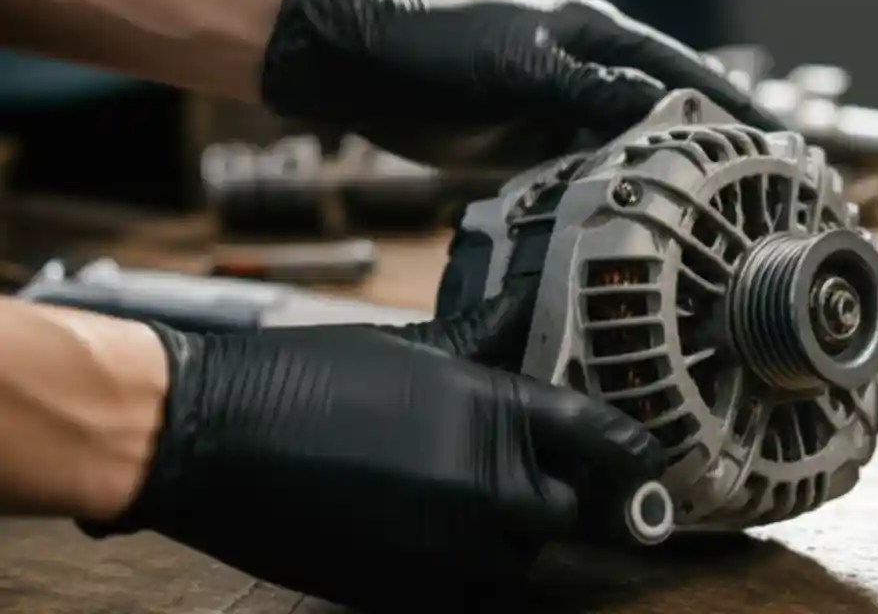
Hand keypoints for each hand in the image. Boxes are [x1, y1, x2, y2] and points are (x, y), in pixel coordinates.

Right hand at [77, 289, 664, 609]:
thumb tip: (522, 310)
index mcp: (486, 408)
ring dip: (511, 543)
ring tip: (474, 513)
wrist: (208, 435)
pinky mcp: (402, 589)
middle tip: (538, 488)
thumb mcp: (401, 348)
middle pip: (565, 511)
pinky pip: (467, 597)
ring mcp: (444, 544)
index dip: (632, 452)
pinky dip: (466, 578)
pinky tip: (435, 543)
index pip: (594, 435)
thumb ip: (476, 342)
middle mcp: (481, 481)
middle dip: (559, 501)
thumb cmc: (298, 378)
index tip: (650, 464)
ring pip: (519, 563)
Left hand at [259, 0, 783, 165]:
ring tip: (697, 216)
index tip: (774, 138)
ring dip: (654, 176)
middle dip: (703, 147)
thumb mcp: (522, 66)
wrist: (368, 72)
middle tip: (747, 190)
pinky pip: (587, 169)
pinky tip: (628, 218)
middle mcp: (588, 68)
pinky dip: (608, 190)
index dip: (730, 105)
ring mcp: (563, 105)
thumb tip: (660, 109)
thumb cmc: (440, 51)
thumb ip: (590, 89)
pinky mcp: (537, 141)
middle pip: (663, 112)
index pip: (680, 69)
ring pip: (627, 146)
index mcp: (595, 34)